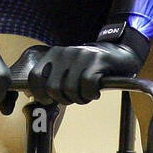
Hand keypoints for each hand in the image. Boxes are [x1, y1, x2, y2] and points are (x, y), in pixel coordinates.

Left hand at [26, 42, 142, 104]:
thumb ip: (52, 78)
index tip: (49, 100)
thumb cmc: (88, 67)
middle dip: (64, 99)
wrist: (117, 54)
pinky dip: (91, 94)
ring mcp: (81, 55)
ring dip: (80, 98)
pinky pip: (88, 87)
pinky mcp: (97, 61)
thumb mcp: (67, 68)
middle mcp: (65, 52)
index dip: (40, 94)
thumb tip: (38, 96)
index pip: (35, 77)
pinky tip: (95, 91)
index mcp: (54, 54)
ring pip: (71, 90)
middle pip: (53, 89)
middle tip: (75, 97)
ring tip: (86, 93)